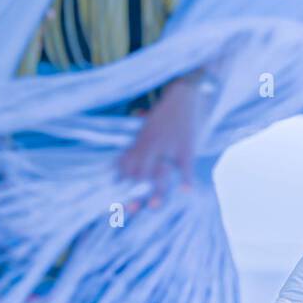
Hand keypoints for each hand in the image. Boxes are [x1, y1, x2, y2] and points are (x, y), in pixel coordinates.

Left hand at [117, 72, 204, 207]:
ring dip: (157, 192)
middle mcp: (151, 145)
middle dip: (135, 193)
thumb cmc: (168, 104)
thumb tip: (136, 113)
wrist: (186, 92)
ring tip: (153, 206)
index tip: (116, 195)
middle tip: (128, 210)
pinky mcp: (186, 146)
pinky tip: (185, 191)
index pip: (128, 164)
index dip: (122, 181)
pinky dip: (186, 179)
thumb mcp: (151, 115)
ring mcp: (169, 147)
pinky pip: (185, 166)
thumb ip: (142, 122)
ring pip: (160, 174)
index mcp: (142, 140)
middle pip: (140, 173)